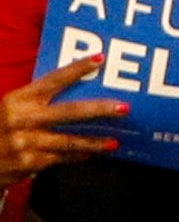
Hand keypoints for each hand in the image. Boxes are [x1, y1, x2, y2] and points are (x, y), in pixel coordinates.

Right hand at [0, 55, 124, 183]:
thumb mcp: (8, 108)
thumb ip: (34, 102)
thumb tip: (72, 92)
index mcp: (17, 99)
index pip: (52, 80)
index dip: (76, 69)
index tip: (99, 59)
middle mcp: (22, 119)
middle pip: (69, 112)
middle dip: (99, 109)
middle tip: (124, 108)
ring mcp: (26, 142)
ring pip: (69, 140)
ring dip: (94, 142)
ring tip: (115, 142)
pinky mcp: (29, 162)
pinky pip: (61, 157)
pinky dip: (77, 155)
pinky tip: (91, 154)